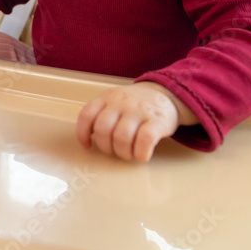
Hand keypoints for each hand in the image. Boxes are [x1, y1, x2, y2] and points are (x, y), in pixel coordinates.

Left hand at [75, 82, 190, 161]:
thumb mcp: (116, 100)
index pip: (86, 115)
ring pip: (121, 138)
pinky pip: (144, 141)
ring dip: (123, 153)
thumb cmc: (137, 103)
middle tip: (114, 151)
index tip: (88, 146)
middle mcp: (121, 102)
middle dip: (106, 148)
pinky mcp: (157, 121)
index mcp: (108, 98)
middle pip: (103, 130)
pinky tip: (142, 155)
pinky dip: (140, 154)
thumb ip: (102, 113)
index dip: (82, 134)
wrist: (168, 94)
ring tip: (129, 153)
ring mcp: (139, 110)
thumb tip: (88, 137)